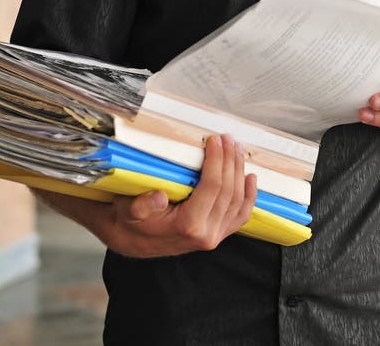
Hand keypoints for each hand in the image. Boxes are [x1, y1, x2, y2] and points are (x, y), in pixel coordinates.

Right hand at [103, 134, 256, 257]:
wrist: (131, 241)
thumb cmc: (132, 222)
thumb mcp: (129, 210)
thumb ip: (142, 205)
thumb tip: (159, 197)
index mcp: (188, 226)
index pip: (212, 187)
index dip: (217, 160)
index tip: (215, 140)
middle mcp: (207, 235)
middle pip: (228, 191)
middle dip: (230, 160)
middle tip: (227, 138)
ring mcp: (215, 236)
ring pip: (238, 200)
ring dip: (239, 171)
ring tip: (236, 149)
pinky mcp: (218, 234)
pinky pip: (240, 216)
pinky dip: (249, 196)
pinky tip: (250, 178)